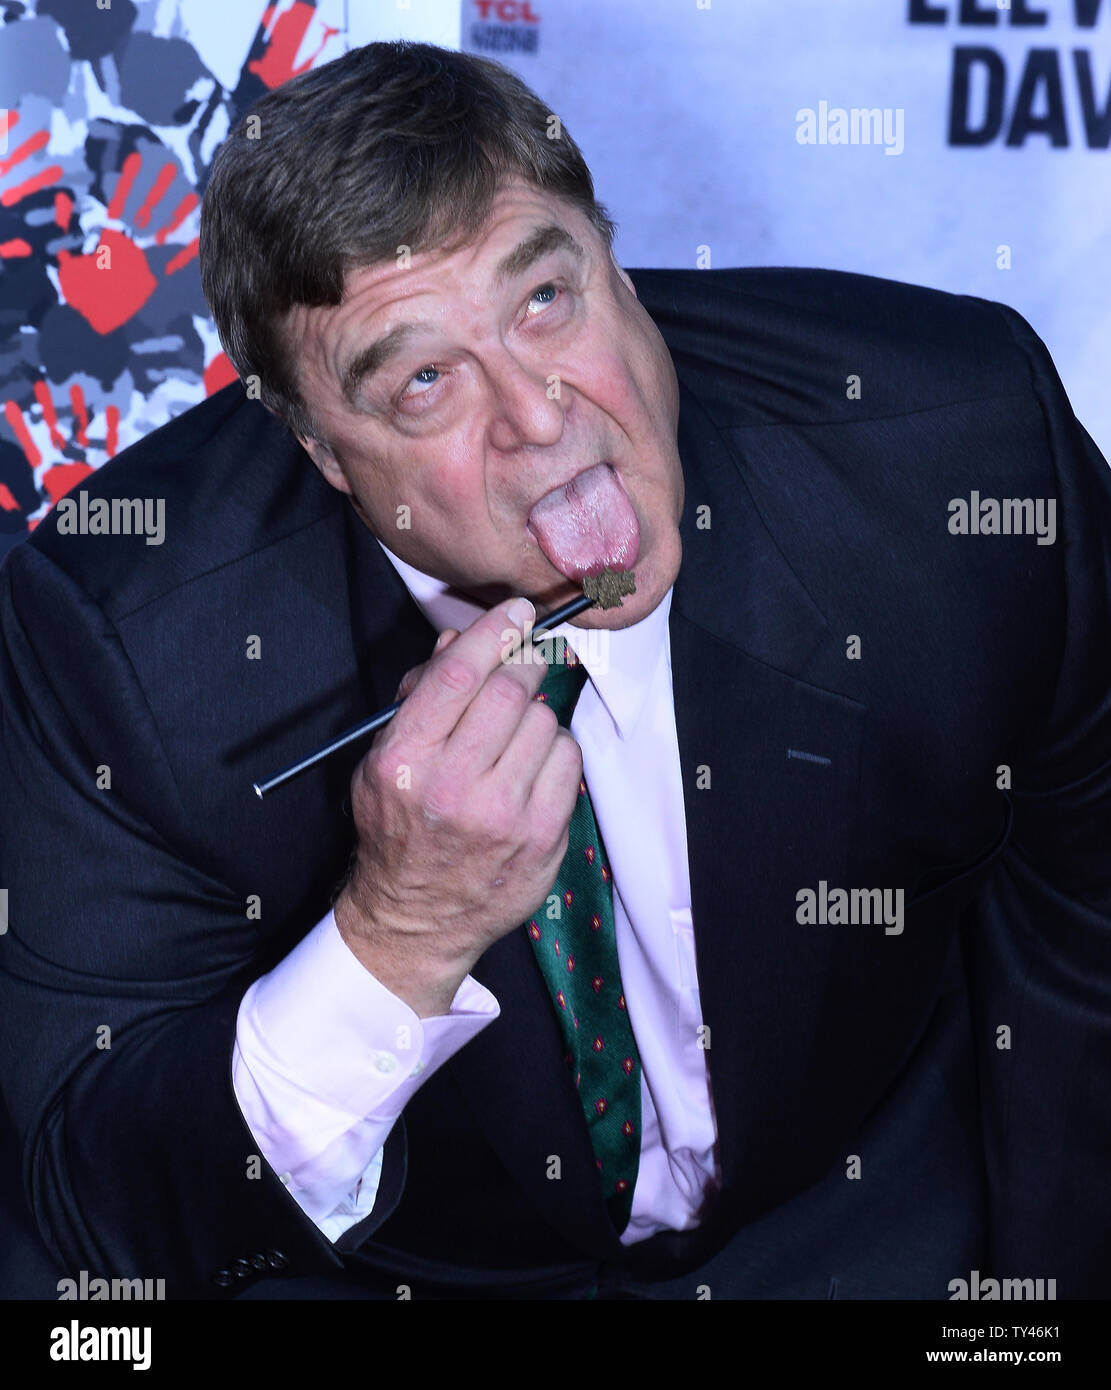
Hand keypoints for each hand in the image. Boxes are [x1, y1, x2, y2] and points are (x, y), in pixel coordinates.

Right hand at [334, 597, 581, 1016]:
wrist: (416, 917)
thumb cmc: (399, 830)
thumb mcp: (384, 760)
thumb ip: (421, 698)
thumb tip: (460, 642)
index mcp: (404, 762)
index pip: (458, 678)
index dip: (493, 632)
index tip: (517, 611)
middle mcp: (452, 788)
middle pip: (509, 693)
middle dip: (523, 664)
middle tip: (525, 658)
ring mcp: (502, 816)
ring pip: (544, 723)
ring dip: (534, 714)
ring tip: (512, 737)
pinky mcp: (542, 837)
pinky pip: (567, 760)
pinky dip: (554, 751)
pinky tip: (531, 768)